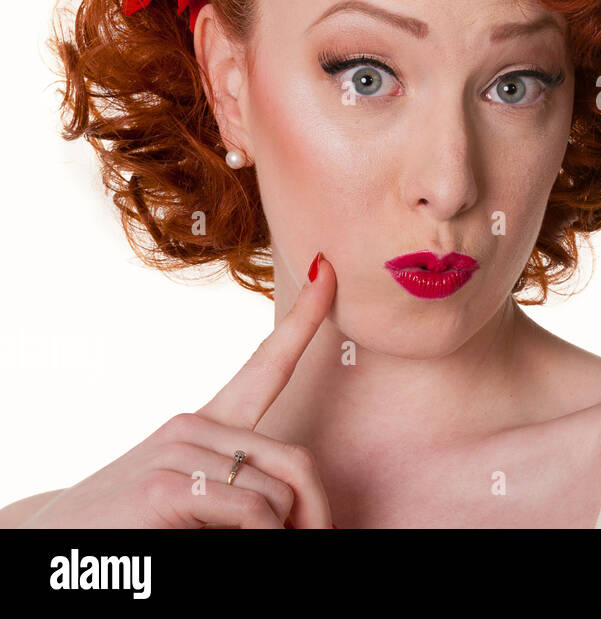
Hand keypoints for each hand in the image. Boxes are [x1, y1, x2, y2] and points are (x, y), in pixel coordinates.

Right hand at [22, 252, 337, 527]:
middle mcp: (195, 424)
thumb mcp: (200, 500)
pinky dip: (261, 537)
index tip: (328, 270)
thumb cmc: (138, 526)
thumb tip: (298, 505)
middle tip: (316, 541)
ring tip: (264, 550)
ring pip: (276, 493)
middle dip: (314, 510)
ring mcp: (177, 449)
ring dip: (283, 533)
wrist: (52, 543)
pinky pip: (249, 510)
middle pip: (296, 460)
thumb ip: (247, 489)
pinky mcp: (163, 484)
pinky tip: (236, 544)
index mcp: (208, 423)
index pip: (268, 363)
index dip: (305, 318)